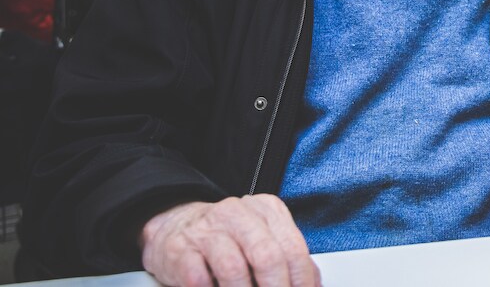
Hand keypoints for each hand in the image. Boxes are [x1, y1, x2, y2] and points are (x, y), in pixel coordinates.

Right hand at [140, 195, 319, 286]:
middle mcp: (237, 213)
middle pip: (268, 257)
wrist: (176, 225)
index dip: (301, 280)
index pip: (293, 247)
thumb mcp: (264, 237)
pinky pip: (199, 279)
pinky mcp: (179, 249)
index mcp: (266, 210)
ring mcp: (206, 229)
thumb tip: (313, 283)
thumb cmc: (227, 236)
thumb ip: (288, 257)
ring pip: (234, 269)